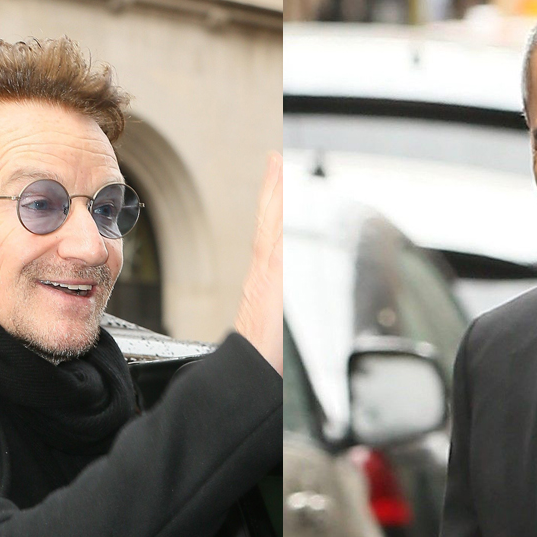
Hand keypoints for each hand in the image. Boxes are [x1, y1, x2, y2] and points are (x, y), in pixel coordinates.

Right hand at [233, 151, 280, 370]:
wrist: (245, 375)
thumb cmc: (261, 361)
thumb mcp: (275, 337)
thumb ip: (281, 323)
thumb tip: (291, 327)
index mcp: (265, 285)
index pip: (268, 239)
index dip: (271, 211)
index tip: (275, 183)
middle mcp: (263, 276)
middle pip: (266, 224)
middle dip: (271, 192)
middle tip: (275, 161)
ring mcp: (264, 275)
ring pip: (268, 225)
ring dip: (272, 195)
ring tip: (276, 165)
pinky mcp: (267, 278)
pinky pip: (269, 236)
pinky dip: (270, 211)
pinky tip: (276, 188)